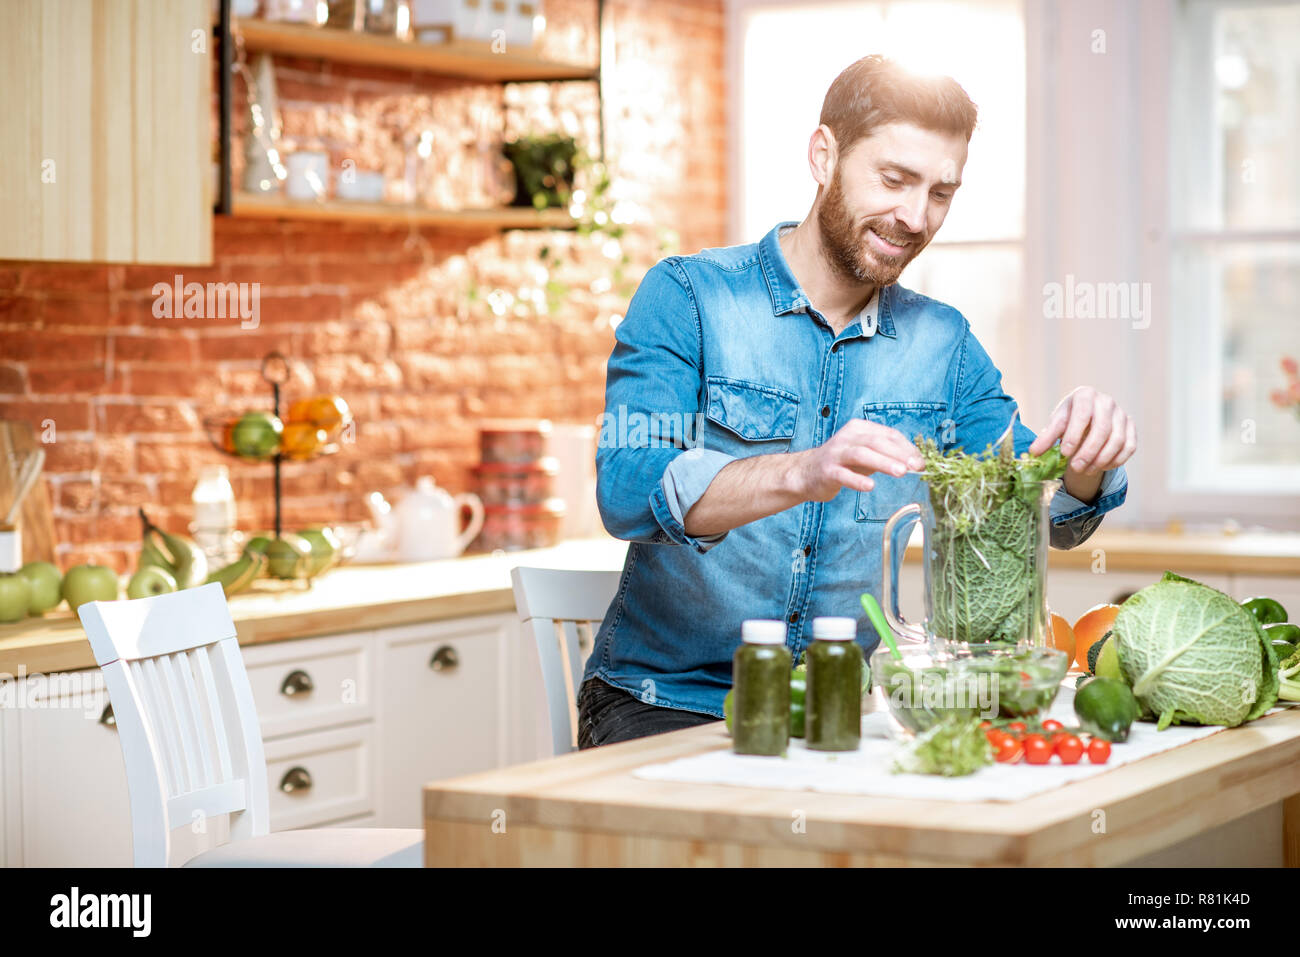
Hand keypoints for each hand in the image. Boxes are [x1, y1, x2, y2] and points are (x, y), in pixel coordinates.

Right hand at [792, 419, 924, 501]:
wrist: (806, 473)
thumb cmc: (842, 463)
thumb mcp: (866, 453)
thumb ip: (887, 455)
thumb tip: (917, 462)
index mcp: (859, 428)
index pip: (888, 434)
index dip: (906, 448)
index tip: (921, 462)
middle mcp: (847, 438)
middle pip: (876, 442)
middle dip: (899, 454)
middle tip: (916, 467)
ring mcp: (835, 454)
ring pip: (861, 454)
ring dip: (883, 462)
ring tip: (901, 472)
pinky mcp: (826, 471)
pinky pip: (843, 475)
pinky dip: (857, 480)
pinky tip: (870, 486)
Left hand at [1028, 386, 1135, 474]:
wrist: (1088, 418)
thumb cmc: (1069, 420)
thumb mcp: (1056, 425)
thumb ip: (1046, 438)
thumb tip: (1033, 452)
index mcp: (1085, 395)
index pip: (1082, 413)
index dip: (1074, 434)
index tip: (1065, 453)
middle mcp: (1106, 401)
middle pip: (1102, 429)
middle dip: (1088, 452)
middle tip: (1075, 468)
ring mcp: (1121, 414)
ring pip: (1117, 440)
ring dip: (1101, 459)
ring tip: (1085, 470)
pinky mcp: (1131, 427)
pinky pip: (1129, 447)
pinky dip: (1115, 460)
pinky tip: (1101, 468)